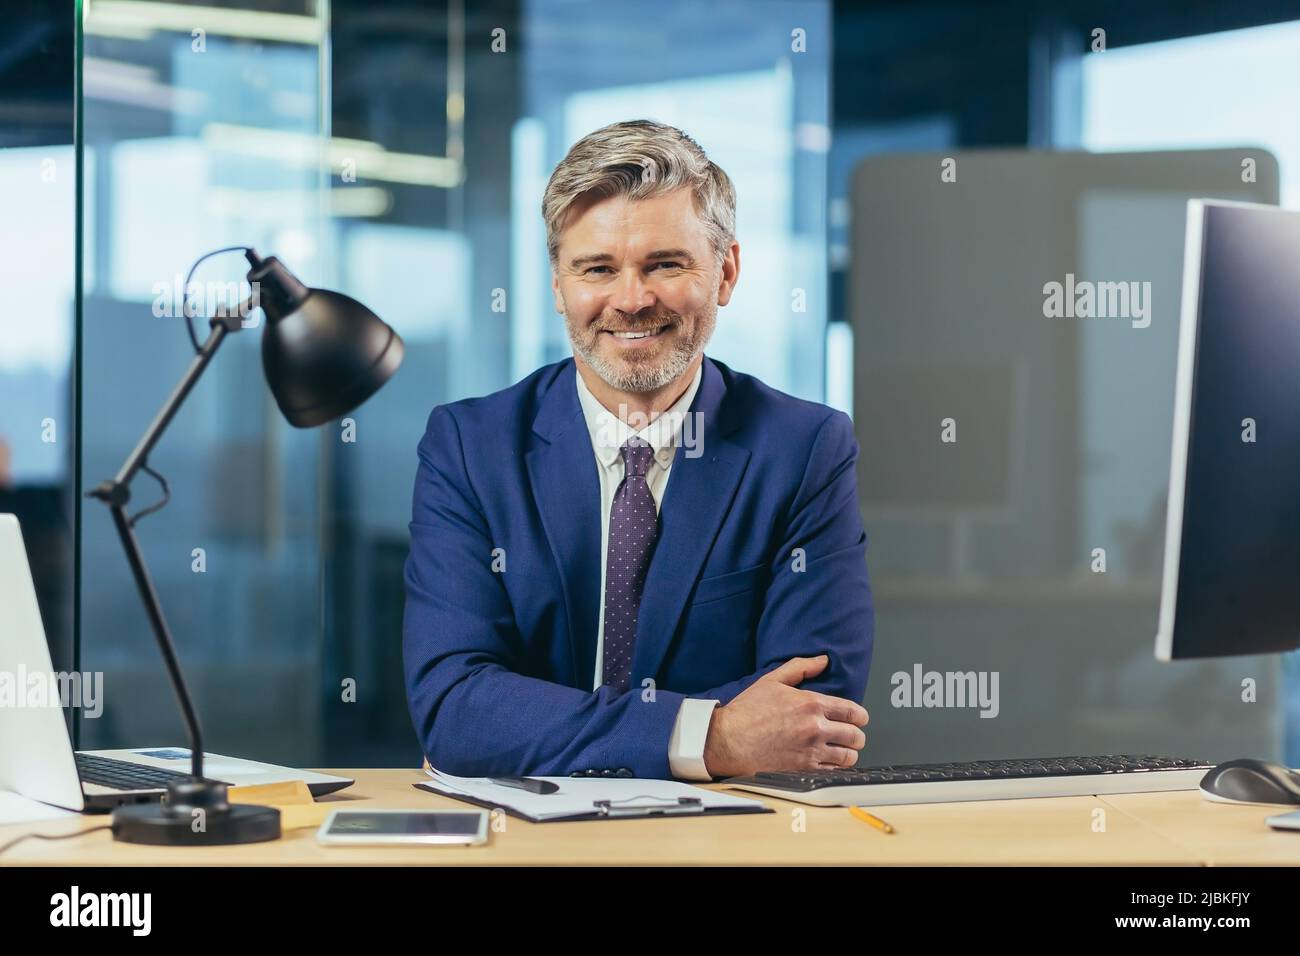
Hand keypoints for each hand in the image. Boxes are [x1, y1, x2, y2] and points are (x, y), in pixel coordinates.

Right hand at [701, 655, 868, 777]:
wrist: (728, 739)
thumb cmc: (747, 711)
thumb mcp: (772, 680)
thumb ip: (801, 667)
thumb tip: (823, 660)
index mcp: (812, 703)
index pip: (854, 712)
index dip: (860, 716)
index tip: (858, 719)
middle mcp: (816, 727)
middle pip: (856, 736)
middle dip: (856, 736)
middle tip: (850, 736)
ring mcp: (811, 750)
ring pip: (848, 756)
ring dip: (848, 753)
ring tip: (841, 751)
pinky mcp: (804, 768)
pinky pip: (833, 771)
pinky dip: (835, 767)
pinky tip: (828, 762)